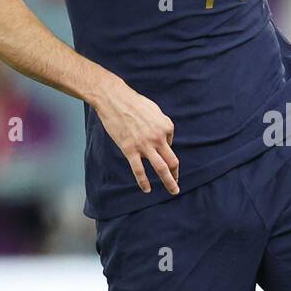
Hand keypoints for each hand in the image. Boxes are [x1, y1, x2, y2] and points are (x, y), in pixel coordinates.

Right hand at [95, 78, 178, 195]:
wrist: (114, 99)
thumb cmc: (133, 103)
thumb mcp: (155, 111)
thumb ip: (162, 125)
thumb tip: (164, 140)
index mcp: (167, 126)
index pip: (169, 144)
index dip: (162, 148)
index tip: (152, 146)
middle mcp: (159, 137)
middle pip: (172, 161)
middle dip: (176, 176)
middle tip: (177, 187)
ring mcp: (145, 145)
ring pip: (161, 168)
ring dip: (169, 182)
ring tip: (173, 191)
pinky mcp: (130, 149)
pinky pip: (139, 170)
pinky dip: (144, 182)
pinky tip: (147, 190)